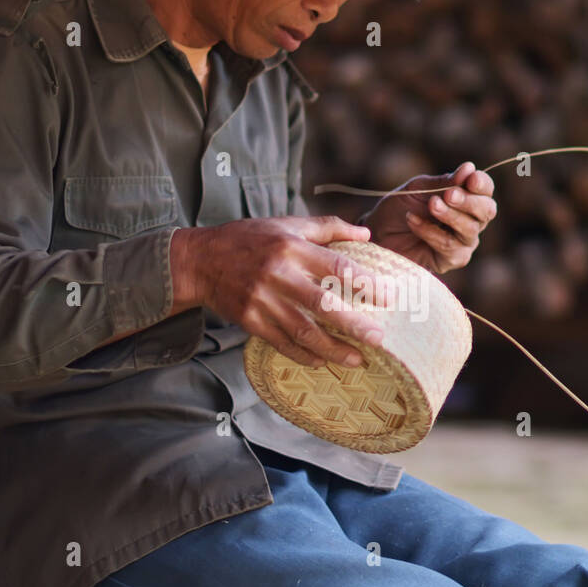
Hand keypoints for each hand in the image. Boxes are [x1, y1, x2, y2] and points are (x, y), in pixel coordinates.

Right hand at [170, 216, 388, 367]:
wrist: (199, 261)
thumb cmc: (248, 239)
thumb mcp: (286, 224)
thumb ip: (327, 228)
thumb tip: (366, 235)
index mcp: (291, 248)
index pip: (336, 268)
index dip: (365, 284)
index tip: (388, 297)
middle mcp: (278, 275)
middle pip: (323, 305)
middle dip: (354, 325)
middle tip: (380, 339)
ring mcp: (262, 301)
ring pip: (303, 331)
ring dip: (332, 349)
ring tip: (357, 359)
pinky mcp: (249, 321)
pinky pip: (282, 343)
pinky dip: (304, 355)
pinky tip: (322, 362)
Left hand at [362, 162, 496, 273]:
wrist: (377, 233)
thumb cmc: (399, 208)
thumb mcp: (419, 188)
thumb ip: (443, 182)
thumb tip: (469, 168)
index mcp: (466, 198)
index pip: (485, 190)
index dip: (481, 185)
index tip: (470, 179)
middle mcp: (471, 220)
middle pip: (487, 211)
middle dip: (469, 201)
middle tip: (448, 195)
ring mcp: (464, 242)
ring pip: (469, 229)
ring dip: (449, 216)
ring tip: (430, 205)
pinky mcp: (452, 259)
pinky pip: (450, 246)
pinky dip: (431, 232)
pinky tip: (412, 221)